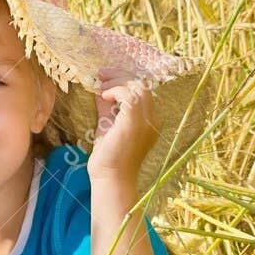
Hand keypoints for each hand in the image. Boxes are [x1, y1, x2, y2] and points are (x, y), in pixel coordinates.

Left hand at [86, 66, 160, 181]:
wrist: (111, 179)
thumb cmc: (109, 157)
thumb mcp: (108, 126)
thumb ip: (108, 108)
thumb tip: (101, 90)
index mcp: (150, 120)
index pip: (143, 90)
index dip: (125, 79)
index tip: (106, 77)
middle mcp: (153, 120)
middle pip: (142, 84)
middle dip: (121, 75)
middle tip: (102, 75)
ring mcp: (146, 122)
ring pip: (139, 86)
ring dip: (118, 81)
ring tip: (102, 86)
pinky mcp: (134, 123)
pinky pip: (130, 95)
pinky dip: (116, 90)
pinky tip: (105, 97)